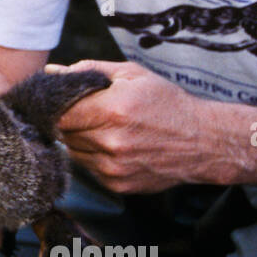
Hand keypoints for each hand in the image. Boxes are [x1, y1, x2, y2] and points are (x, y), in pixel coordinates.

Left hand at [46, 60, 235, 193]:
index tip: (60, 101)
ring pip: (73, 152)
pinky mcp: (117, 185)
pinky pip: (88, 168)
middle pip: (63, 133)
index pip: (59, 112)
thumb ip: (89, 71)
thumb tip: (53, 71)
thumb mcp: (132, 75)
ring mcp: (113, 168)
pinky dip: (94, 156)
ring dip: (80, 139)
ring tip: (104, 128)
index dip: (55, 106)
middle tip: (87, 112)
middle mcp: (110, 142)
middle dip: (69, 121)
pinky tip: (115, 145)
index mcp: (112, 111)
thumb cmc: (167, 103)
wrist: (203, 142)